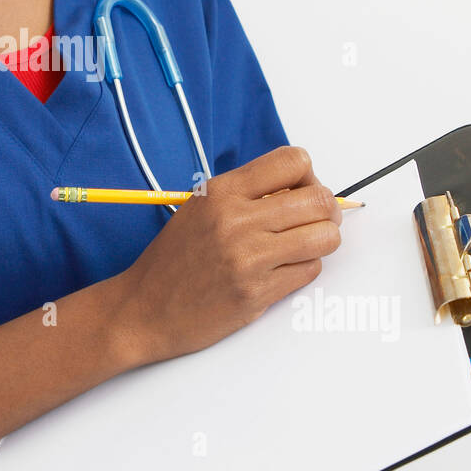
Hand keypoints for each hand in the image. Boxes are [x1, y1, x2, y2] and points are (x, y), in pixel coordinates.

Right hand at [114, 146, 342, 367]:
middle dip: (327, 210)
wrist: (143, 309)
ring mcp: (249, 258)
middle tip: (315, 221)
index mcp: (222, 192)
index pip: (293, 162)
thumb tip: (301, 189)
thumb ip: (247, 193)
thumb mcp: (201, 207)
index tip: (301, 190)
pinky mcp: (257, 293)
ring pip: (325, 237)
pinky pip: (310, 271)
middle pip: (319, 199)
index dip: (308, 176)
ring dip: (323, 241)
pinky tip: (283, 269)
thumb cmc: (173, 259)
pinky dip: (305, 268)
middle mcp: (237, 220)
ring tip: (304, 245)